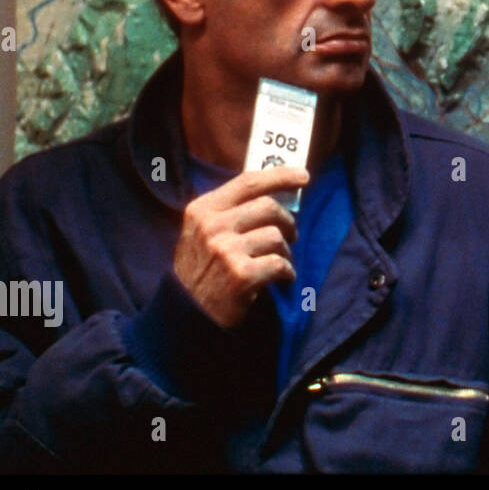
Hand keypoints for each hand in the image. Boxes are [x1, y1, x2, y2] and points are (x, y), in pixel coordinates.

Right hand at [172, 167, 308, 328]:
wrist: (185, 313)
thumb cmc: (202, 268)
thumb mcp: (203, 232)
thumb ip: (232, 211)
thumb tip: (277, 192)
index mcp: (203, 210)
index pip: (248, 182)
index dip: (279, 176)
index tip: (303, 176)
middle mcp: (211, 226)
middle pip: (269, 207)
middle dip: (288, 221)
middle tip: (291, 235)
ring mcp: (225, 250)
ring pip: (277, 236)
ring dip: (285, 251)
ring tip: (277, 262)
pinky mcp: (240, 274)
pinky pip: (280, 264)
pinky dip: (287, 272)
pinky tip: (280, 279)